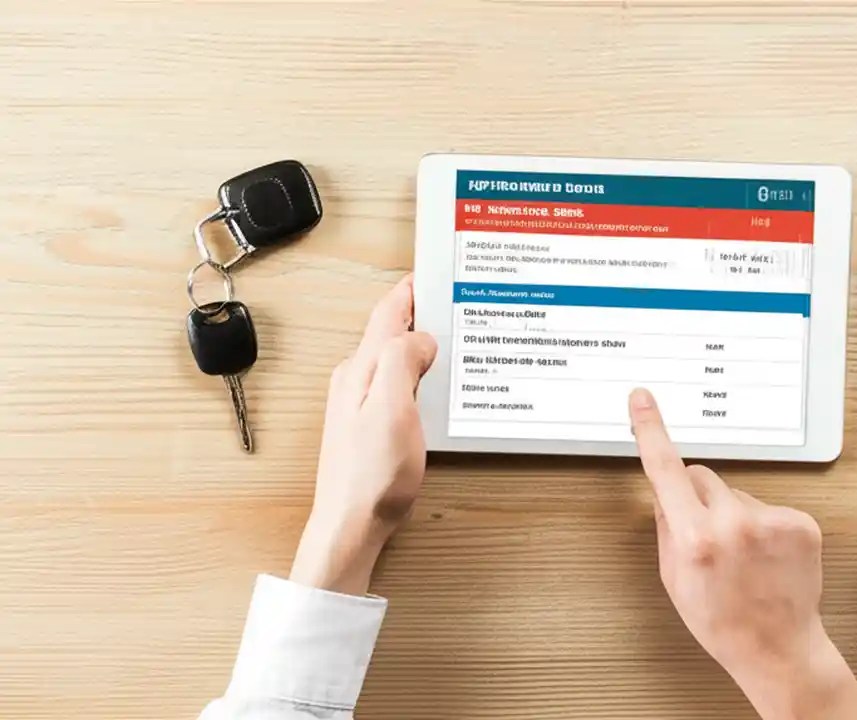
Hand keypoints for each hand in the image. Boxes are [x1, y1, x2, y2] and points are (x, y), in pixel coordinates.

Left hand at [290, 275, 436, 594]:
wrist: (349, 526)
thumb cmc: (371, 476)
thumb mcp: (393, 409)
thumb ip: (404, 362)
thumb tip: (421, 336)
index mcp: (362, 369)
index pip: (388, 312)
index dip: (412, 289)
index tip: (436, 271)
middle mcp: (357, 380)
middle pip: (391, 332)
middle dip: (421, 312)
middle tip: (453, 301)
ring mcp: (360, 404)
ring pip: (395, 358)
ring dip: (421, 343)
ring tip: (450, 336)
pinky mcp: (370, 426)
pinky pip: (397, 384)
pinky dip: (419, 374)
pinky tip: (434, 384)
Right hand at [629, 389, 856, 719]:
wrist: (777, 648)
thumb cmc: (722, 621)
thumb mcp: (674, 578)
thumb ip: (667, 528)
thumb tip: (666, 494)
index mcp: (695, 539)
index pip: (666, 471)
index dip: (651, 431)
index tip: (643, 400)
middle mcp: (734, 524)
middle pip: (703, 478)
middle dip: (697, 498)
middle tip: (706, 538)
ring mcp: (771, 521)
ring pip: (737, 495)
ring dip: (734, 515)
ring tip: (743, 559)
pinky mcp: (799, 523)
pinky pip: (768, 507)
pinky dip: (764, 526)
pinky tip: (765, 558)